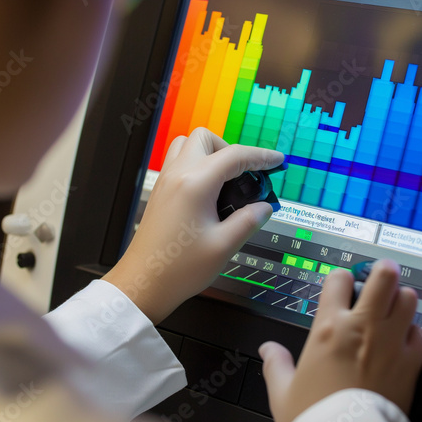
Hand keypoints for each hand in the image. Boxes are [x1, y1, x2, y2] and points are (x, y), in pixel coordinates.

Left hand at [103, 127, 283, 324]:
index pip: (234, 156)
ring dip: (212, 155)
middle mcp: (177, 176)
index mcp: (195, 184)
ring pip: (189, 146)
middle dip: (232, 151)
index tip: (276, 162)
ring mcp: (165, 183)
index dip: (261, 157)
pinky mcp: (161, 193)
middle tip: (248, 176)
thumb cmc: (178, 269)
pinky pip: (180, 163)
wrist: (144, 283)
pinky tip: (211, 194)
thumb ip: (248, 221)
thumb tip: (264, 208)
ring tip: (229, 182)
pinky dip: (199, 167)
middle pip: (207, 139)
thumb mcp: (224, 246)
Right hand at [259, 259, 421, 421]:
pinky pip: (420, 332)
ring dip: (401, 298)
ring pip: (408, 298)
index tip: (342, 285)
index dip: (340, 279)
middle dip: (383, 271)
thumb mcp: (283, 392)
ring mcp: (391, 342)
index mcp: (328, 328)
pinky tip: (405, 339)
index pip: (339, 280)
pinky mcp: (411, 363)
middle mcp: (362, 328)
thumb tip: (269, 350)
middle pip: (383, 277)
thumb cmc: (314, 419)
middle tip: (382, 274)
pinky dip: (414, 331)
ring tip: (395, 304)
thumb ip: (276, 365)